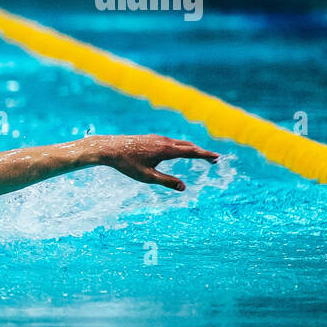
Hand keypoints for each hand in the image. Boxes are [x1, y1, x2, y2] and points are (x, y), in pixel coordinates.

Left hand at [93, 134, 218, 190]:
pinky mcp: (151, 138)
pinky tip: (179, 151)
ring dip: (192, 148)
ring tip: (200, 155)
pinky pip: (171, 141)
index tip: (217, 157)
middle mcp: (164, 141)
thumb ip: (166, 182)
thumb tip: (184, 188)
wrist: (109, 148)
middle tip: (214, 159)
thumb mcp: (147, 177)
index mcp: (166, 150)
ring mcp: (158, 138)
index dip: (205, 155)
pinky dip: (181, 146)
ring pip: (179, 142)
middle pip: (188, 146)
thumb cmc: (127, 164)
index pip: (191, 151)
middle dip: (202, 152)